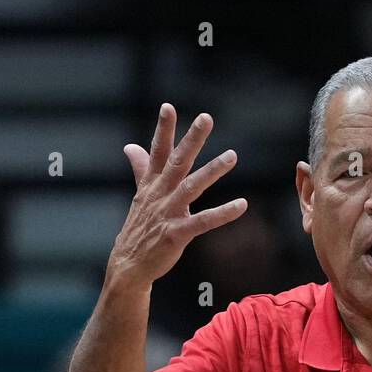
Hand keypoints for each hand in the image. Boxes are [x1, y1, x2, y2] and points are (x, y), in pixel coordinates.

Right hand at [107, 103, 247, 288]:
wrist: (129, 264)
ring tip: (232, 156)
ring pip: (192, 187)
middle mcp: (159, 195)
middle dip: (191, 140)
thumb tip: (130, 146)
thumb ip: (140, 169)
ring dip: (212, 171)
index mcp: (151, 184)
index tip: (168, 107)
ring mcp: (167, 214)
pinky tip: (242, 205)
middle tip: (206, 118)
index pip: (157, 151)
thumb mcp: (140, 195)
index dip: (163, 129)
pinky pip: (203, 222)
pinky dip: (223, 214)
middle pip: (177, 162)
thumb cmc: (139, 228)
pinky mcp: (176, 234)